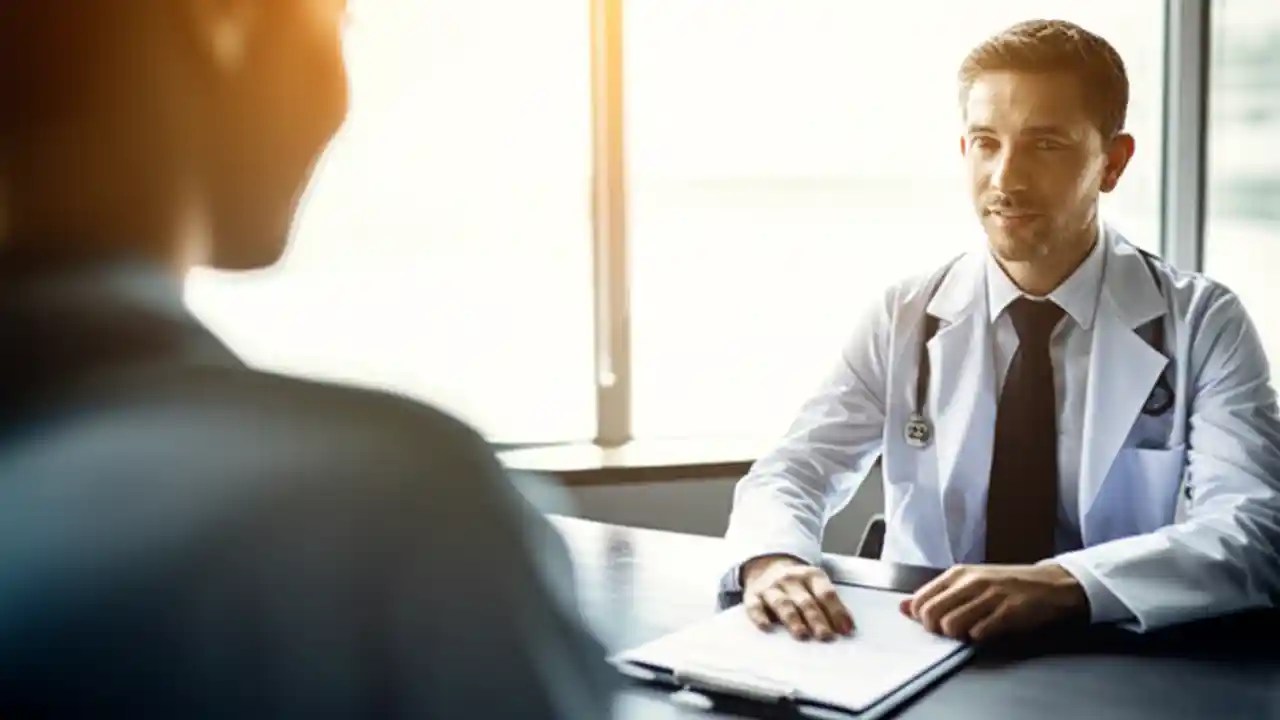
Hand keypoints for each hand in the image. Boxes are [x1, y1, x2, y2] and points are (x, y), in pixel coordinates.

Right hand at [741, 554, 854, 640]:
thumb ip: (829, 603)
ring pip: (782, 603)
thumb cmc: (798, 584)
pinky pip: (755, 606)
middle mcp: (790, 579)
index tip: (846, 630)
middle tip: (825, 636)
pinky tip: (766, 627)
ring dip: (793, 619)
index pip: (826, 593)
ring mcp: (770, 587)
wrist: (766, 566)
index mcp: (811, 575)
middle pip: (806, 600)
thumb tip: (848, 628)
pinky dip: (759, 616)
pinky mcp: (752, 596)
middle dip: (816, 619)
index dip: (837, 611)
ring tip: (802, 634)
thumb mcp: (815, 585)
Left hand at [899, 563, 1088, 641]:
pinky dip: (978, 638)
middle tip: (952, 631)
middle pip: (931, 615)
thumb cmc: (1007, 585)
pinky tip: (987, 633)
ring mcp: (990, 596)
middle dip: (936, 630)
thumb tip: (903, 607)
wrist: (1051, 584)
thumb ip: (937, 594)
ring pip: (951, 625)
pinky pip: (979, 632)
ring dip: (957, 636)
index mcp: (957, 574)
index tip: (934, 624)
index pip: (920, 601)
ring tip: (970, 632)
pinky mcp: (1008, 612)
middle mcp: (970, 582)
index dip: (921, 619)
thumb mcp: (969, 582)